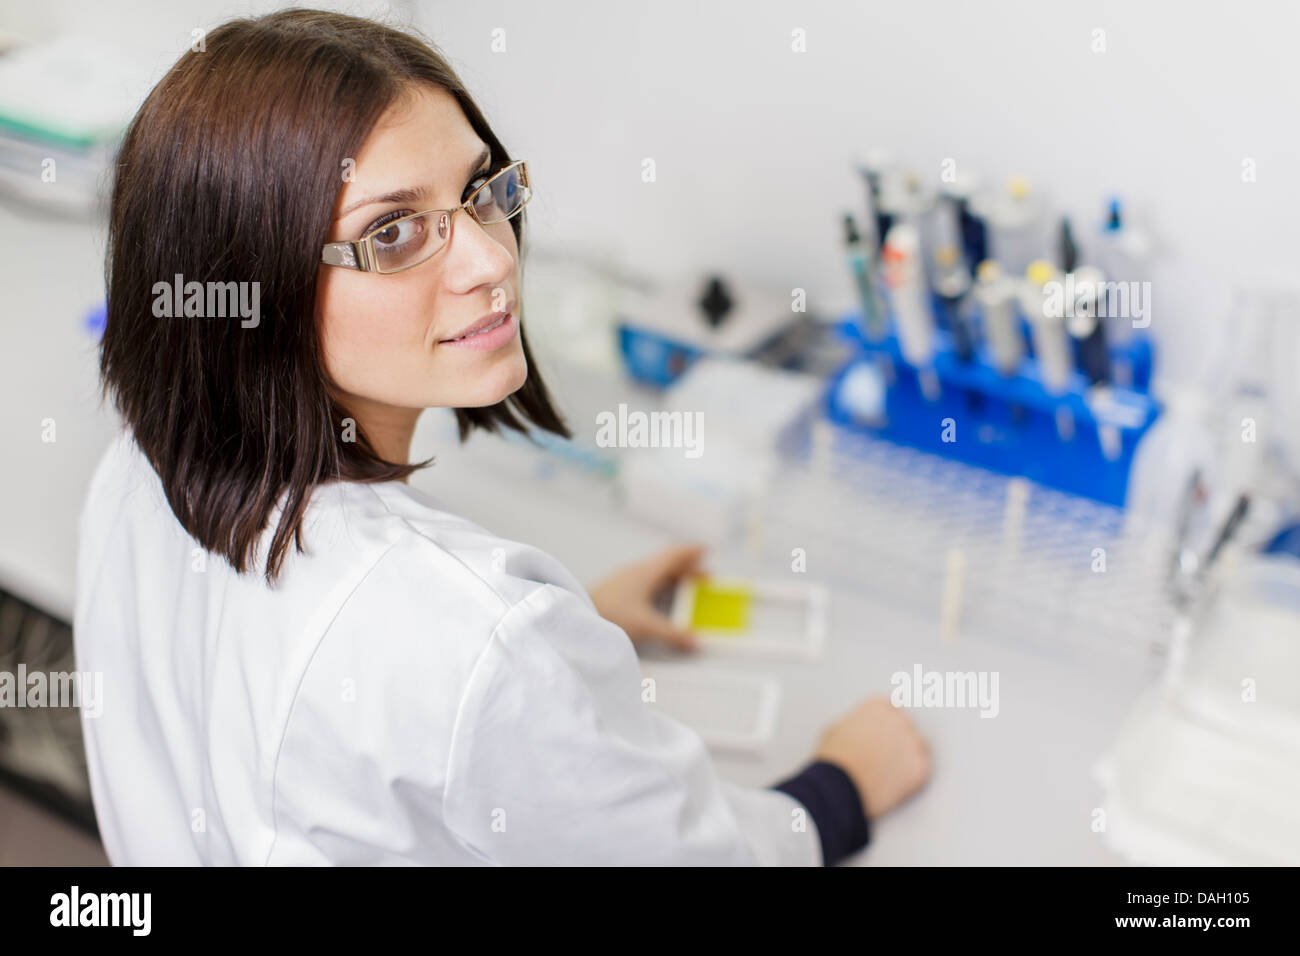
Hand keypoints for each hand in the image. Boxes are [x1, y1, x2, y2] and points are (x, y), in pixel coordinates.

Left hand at [588, 543, 707, 651]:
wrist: (573, 617)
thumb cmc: (609, 615)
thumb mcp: (646, 625)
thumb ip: (673, 633)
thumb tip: (697, 641)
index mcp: (645, 572)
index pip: (673, 554)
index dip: (691, 552)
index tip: (706, 550)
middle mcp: (635, 572)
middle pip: (666, 564)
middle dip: (687, 569)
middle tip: (705, 577)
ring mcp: (623, 580)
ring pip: (654, 573)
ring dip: (673, 578)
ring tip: (686, 588)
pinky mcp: (615, 591)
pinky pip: (644, 582)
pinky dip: (659, 586)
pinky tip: (658, 599)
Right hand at [814, 697, 929, 818]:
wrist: (838, 787)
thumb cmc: (832, 760)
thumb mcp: (835, 730)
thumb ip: (854, 723)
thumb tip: (857, 730)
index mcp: (877, 706)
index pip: (891, 708)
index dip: (885, 724)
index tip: (882, 735)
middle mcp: (898, 719)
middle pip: (906, 726)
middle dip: (897, 738)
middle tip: (885, 756)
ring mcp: (912, 743)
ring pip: (918, 747)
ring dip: (908, 756)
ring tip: (889, 773)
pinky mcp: (919, 767)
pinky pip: (921, 769)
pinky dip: (912, 777)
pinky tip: (895, 785)